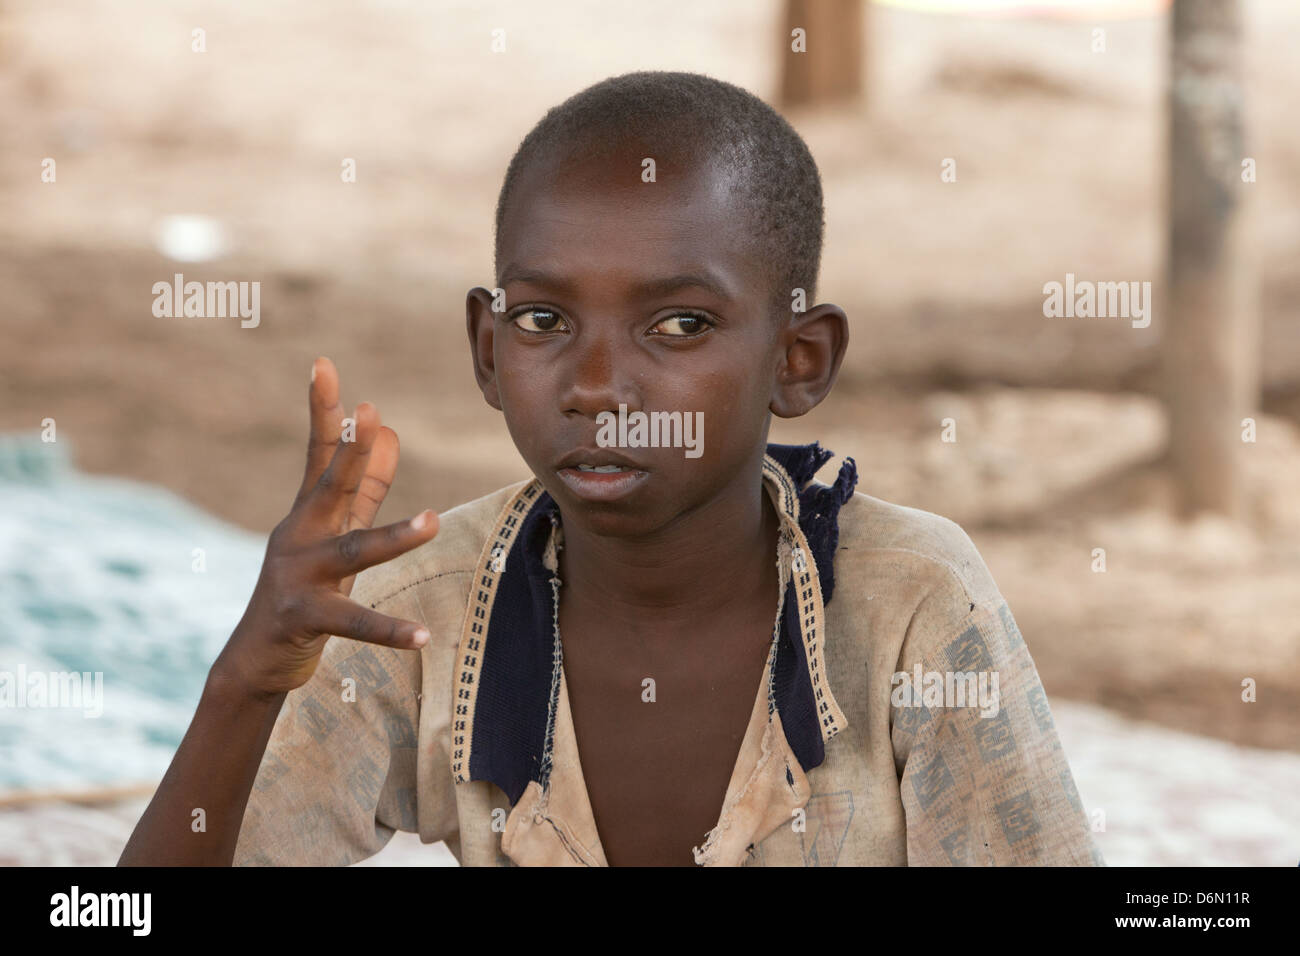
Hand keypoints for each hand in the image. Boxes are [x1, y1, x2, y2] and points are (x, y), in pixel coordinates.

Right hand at [215, 357, 438, 697]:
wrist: (257, 657)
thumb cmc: (305, 588)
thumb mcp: (337, 532)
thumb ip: (367, 487)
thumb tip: (392, 433)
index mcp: (312, 512)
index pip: (320, 451)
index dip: (325, 409)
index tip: (324, 364)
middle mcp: (302, 535)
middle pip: (330, 485)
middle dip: (351, 450)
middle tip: (371, 413)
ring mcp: (300, 575)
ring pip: (353, 551)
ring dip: (395, 535)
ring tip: (433, 520)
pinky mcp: (305, 617)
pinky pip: (354, 621)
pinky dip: (389, 630)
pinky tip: (422, 635)